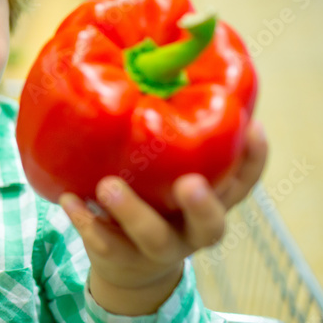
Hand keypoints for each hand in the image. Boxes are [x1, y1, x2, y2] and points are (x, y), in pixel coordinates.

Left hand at [59, 121, 267, 314]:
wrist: (128, 265)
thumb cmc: (152, 195)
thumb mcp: (166, 169)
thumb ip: (167, 134)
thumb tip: (152, 56)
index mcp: (211, 200)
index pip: (244, 181)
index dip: (254, 158)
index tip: (253, 126)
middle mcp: (191, 228)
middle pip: (211, 225)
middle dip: (202, 205)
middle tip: (188, 183)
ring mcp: (158, 248)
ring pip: (153, 238)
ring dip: (131, 212)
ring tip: (106, 186)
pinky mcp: (122, 259)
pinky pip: (105, 245)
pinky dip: (86, 223)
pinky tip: (68, 201)